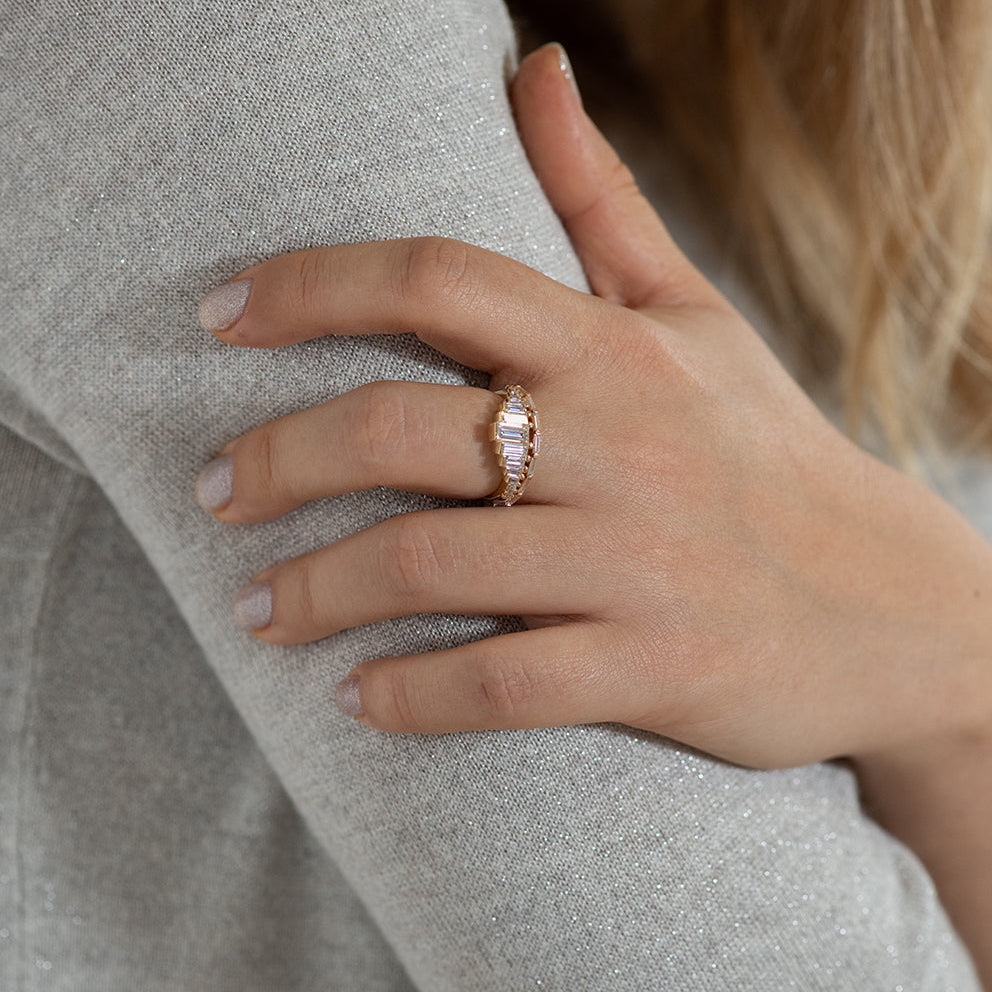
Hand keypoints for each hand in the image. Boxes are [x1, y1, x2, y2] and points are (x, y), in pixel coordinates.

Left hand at [196, 44, 991, 769]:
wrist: (894, 606)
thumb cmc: (769, 453)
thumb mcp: (694, 314)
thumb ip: (600, 199)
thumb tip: (533, 66)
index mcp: (617, 347)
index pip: (435, 278)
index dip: (308, 287)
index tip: (218, 318)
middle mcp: (622, 442)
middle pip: (398, 427)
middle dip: (280, 459)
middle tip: (214, 490)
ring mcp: (638, 561)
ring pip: (429, 564)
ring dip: (315, 590)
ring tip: (255, 607)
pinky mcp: (655, 668)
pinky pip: (502, 683)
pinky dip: (407, 696)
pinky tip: (354, 698)